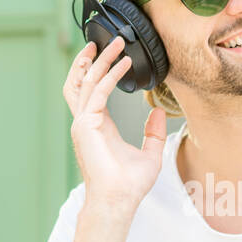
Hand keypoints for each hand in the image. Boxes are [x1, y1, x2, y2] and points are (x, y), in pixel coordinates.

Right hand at [62, 37, 167, 213]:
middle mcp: (86, 122)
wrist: (119, 200)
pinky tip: (124, 64)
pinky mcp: (86, 125)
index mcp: (97, 126)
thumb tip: (159, 111)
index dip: (100, 71)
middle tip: (105, 40)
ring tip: (114, 43)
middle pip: (82, 81)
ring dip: (100, 60)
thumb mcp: (150, 154)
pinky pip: (98, 92)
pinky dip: (111, 76)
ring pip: (87, 81)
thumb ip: (153, 132)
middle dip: (91, 59)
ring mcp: (83, 123)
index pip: (93, 91)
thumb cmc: (130, 184)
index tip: (113, 55)